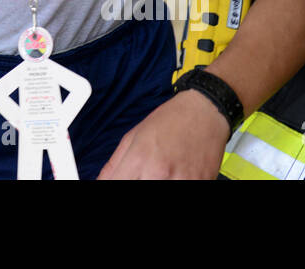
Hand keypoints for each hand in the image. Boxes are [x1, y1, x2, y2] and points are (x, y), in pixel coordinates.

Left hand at [97, 90, 229, 178]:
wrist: (204, 113)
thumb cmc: (170, 121)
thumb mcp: (133, 137)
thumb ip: (113, 166)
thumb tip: (100, 181)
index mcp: (139, 160)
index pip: (115, 185)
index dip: (114, 185)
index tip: (119, 181)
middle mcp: (160, 174)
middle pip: (137, 189)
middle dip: (137, 182)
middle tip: (142, 174)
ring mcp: (183, 182)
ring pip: (160, 190)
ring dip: (156, 182)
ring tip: (162, 172)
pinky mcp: (201, 183)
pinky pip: (184, 190)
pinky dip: (175, 182)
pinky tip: (176, 173)